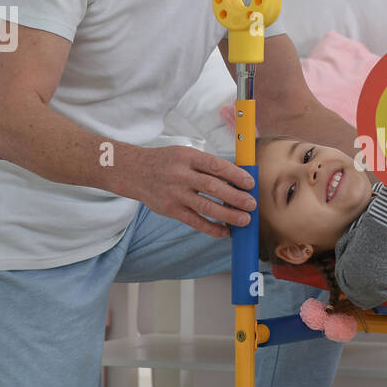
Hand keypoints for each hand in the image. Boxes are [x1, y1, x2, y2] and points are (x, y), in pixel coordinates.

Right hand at [133, 145, 256, 237]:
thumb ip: (207, 166)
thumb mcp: (185, 155)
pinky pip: (194, 222)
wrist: (134, 172)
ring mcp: (175, 194)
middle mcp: (181, 175)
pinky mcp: (171, 210)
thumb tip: (238, 180)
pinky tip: (225, 231)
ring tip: (244, 220)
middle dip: (235, 197)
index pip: (215, 166)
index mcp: (188, 157)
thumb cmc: (167, 163)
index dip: (235, 175)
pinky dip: (211, 228)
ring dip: (227, 215)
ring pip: (205, 207)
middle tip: (252, 204)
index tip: (250, 183)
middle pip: (213, 188)